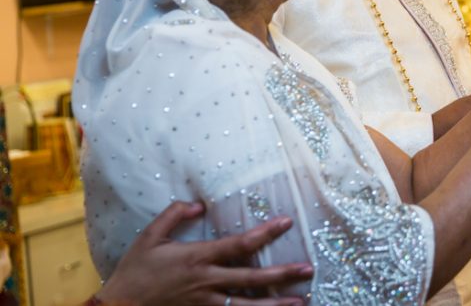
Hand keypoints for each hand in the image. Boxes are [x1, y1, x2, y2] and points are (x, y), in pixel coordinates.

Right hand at [95, 201, 312, 305]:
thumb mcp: (150, 237)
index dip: (266, 233)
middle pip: (252, 279)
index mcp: (198, 258)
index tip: (287, 223)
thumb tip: (197, 204)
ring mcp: (205, 304)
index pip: (240, 245)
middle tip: (308, 270)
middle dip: (283, 275)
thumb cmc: (133, 272)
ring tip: (301, 302)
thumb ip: (174, 215)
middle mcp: (207, 282)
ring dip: (275, 305)